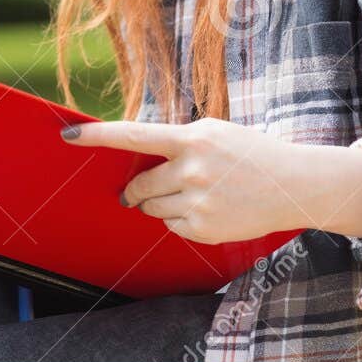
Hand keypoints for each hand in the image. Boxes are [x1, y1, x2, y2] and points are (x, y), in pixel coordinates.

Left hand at [62, 117, 307, 242]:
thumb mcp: (213, 133)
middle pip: (140, 186)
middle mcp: (193, 169)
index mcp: (192, 139)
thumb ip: (175, 142)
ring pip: (153, 209)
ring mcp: (200, 201)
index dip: (97, 136)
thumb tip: (136, 161)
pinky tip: (206, 210)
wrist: (294, 184)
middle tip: (142, 191)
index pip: (134, 135)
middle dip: (138, 191)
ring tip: (195, 195)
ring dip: (159, 205)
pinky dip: (179, 220)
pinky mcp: (206, 228)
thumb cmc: (249, 154)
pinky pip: (171, 227)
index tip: (67, 134)